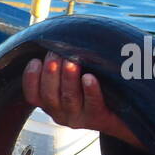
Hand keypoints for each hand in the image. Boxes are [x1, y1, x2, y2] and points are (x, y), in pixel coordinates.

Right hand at [22, 52, 141, 148]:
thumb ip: (61, 64)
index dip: (30, 78)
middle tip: (56, 53)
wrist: (123, 115)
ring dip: (68, 78)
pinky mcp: (98, 118)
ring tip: (71, 62)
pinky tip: (89, 77)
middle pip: (49, 95)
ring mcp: (80, 118)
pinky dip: (90, 90)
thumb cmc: (95, 87)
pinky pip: (92, 104)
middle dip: (50, 73)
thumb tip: (56, 36)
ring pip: (68, 98)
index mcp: (51, 104)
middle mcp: (62, 113)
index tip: (35, 60)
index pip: (33, 95)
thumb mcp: (73, 79)